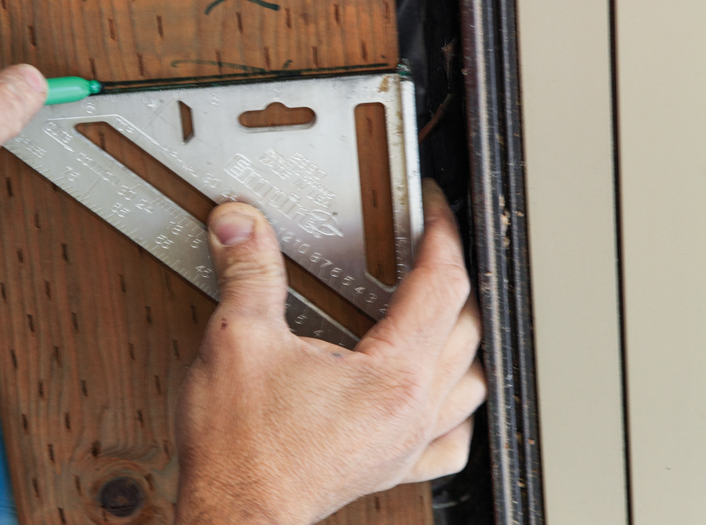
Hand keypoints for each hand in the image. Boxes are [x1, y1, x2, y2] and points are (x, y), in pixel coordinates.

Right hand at [175, 179, 484, 523]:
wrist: (233, 514)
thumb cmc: (240, 450)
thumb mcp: (239, 340)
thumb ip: (248, 273)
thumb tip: (242, 226)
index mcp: (392, 376)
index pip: (441, 285)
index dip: (442, 236)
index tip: (434, 211)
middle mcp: (412, 413)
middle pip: (466, 328)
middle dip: (451, 277)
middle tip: (429, 246)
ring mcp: (405, 445)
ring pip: (472, 383)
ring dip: (465, 339)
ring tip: (442, 311)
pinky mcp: (388, 468)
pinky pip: (452, 439)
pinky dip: (456, 409)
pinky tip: (441, 397)